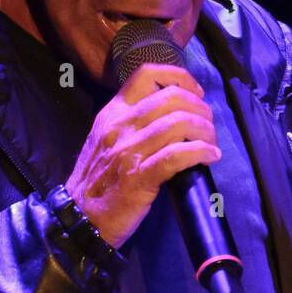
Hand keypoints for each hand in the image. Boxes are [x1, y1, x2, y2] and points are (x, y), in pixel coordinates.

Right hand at [65, 63, 218, 249]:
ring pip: (179, 124)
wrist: (80, 218)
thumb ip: (132, 120)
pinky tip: (210, 156)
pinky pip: (178, 155)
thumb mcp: (106, 138)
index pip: (147, 74)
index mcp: (113, 112)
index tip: (196, 93)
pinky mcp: (140, 177)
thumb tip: (172, 110)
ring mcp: (129, 151)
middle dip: (200, 109)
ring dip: (205, 131)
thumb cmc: (99, 179)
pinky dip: (201, 152)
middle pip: (172, 98)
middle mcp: (120, 126)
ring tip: (211, 143)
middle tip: (208, 125)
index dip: (180, 77)